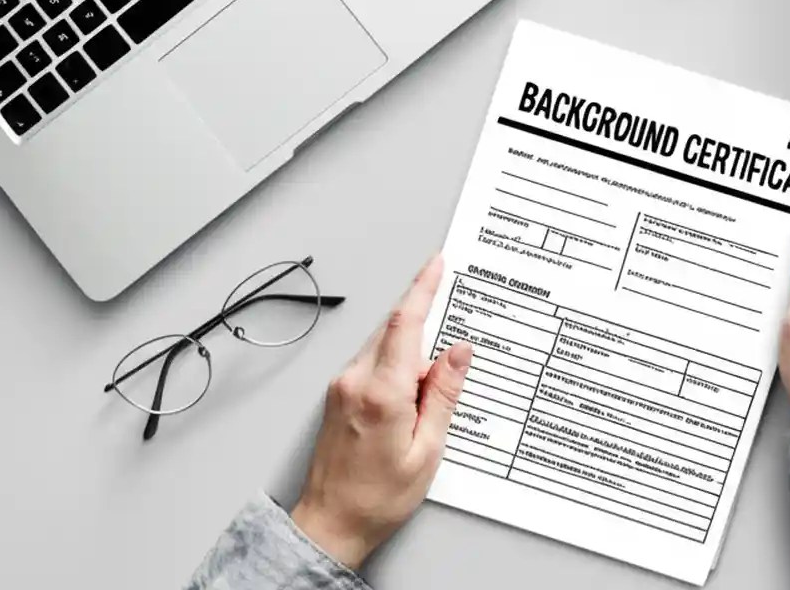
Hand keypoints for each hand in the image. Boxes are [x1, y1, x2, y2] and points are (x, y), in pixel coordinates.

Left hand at [291, 254, 472, 567]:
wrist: (331, 524)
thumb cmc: (377, 498)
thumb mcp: (428, 449)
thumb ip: (444, 394)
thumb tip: (458, 353)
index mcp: (382, 393)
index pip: (405, 324)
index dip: (423, 288)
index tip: (437, 265)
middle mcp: (355, 382)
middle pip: (393, 329)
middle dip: (423, 317)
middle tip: (449, 323)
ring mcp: (341, 387)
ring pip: (382, 346)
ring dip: (410, 348)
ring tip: (431, 390)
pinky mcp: (337, 395)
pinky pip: (372, 364)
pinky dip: (395, 364)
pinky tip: (412, 393)